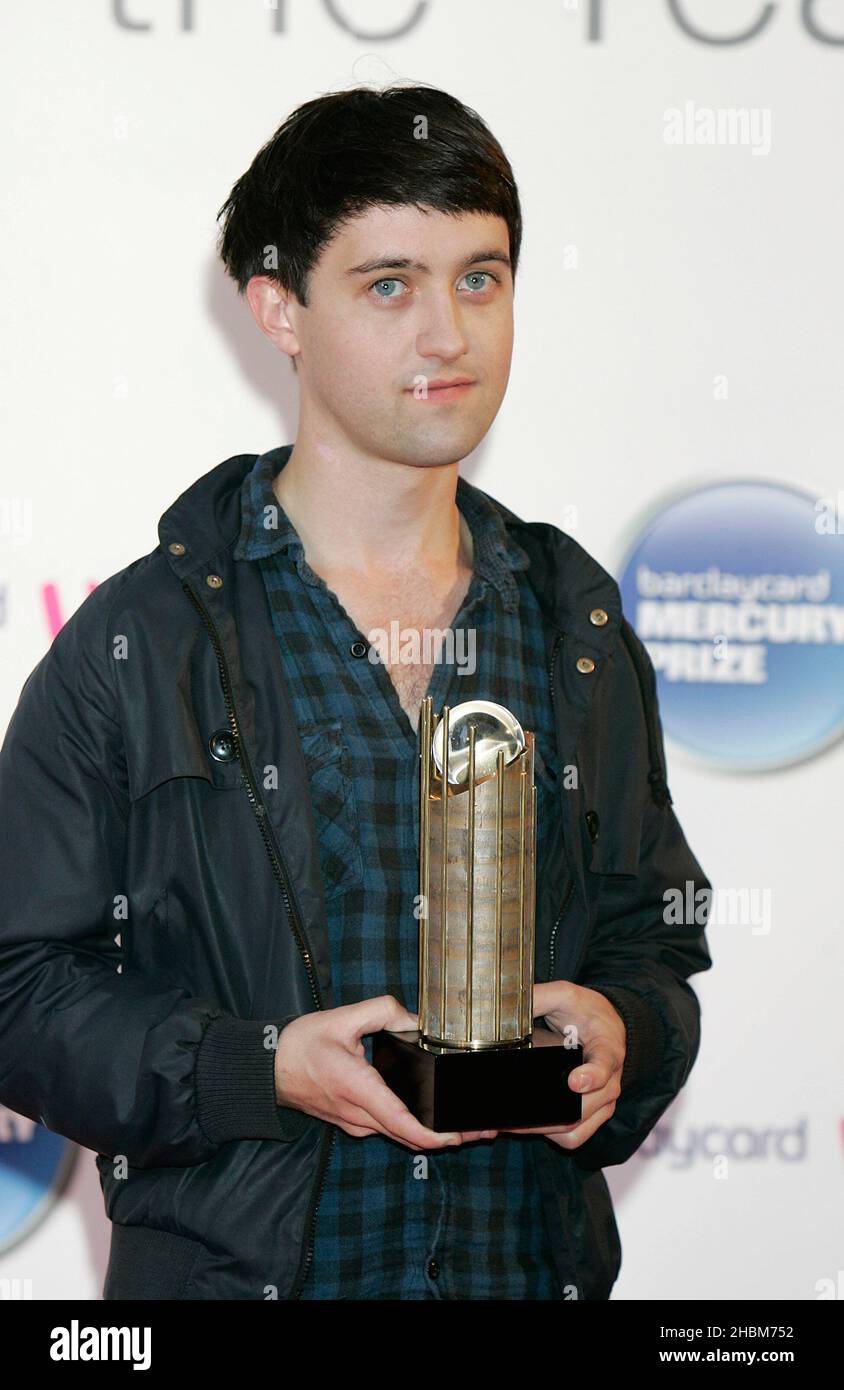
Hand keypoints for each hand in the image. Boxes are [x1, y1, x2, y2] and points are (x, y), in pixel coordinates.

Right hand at [273, 994, 498, 1150]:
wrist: (266, 1070)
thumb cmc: (299, 1046)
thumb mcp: (340, 1018)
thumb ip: (381, 1011)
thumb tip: (414, 1017)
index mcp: (360, 1090)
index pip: (404, 1124)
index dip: (437, 1135)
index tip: (463, 1133)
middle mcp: (359, 1115)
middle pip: (411, 1137)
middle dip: (450, 1136)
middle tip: (485, 1127)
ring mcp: (355, 1123)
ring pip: (401, 1135)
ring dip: (433, 1134)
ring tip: (468, 1124)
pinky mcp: (352, 1121)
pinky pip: (389, 1129)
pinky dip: (415, 1128)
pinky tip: (434, 1117)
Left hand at [497, 981, 625, 1149]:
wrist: (606, 1026)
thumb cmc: (586, 1011)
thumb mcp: (565, 995)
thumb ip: (540, 997)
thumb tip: (506, 1005)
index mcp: (608, 1048)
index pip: (605, 1065)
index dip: (592, 1077)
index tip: (574, 1082)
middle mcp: (611, 1081)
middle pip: (585, 1107)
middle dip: (548, 1114)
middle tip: (512, 1112)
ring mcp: (604, 1103)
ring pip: (576, 1128)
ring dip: (544, 1129)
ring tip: (511, 1122)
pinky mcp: (594, 1117)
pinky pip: (574, 1137)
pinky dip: (551, 1135)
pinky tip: (528, 1124)